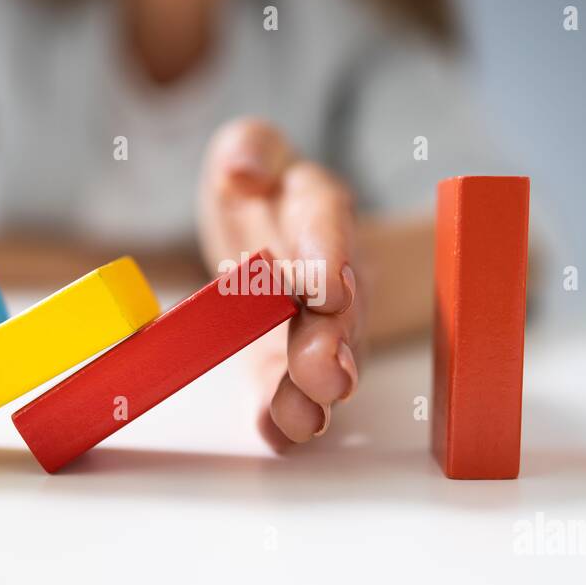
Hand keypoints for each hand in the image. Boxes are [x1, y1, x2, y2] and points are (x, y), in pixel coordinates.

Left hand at [197, 118, 361, 447]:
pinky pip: (297, 394)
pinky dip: (288, 418)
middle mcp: (334, 272)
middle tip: (326, 374)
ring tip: (305, 416)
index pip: (327, 225)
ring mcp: (322, 326)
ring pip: (331, 357)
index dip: (327, 259)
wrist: (277, 238)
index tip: (326, 291)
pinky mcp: (295, 368)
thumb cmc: (261, 192)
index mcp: (318, 208)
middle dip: (332, 342)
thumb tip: (244, 172)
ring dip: (318, 390)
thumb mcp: (250, 152)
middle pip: (341, 306)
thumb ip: (250, 149)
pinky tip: (279, 435)